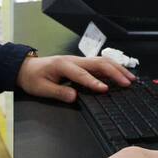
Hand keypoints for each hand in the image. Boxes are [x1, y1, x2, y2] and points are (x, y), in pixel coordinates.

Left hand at [17, 53, 133, 102]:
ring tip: (130, 78)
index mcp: (63, 65)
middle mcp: (74, 60)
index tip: (105, 90)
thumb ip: (58, 92)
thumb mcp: (41, 88)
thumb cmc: (33, 78)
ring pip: (102, 62)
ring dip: (117, 69)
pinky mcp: (81, 64)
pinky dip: (112, 69)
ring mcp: (78, 61)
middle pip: (98, 63)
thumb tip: (74, 97)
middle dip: (114, 73)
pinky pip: (99, 64)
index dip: (94, 82)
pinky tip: (120, 75)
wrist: (26, 68)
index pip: (81, 74)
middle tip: (127, 83)